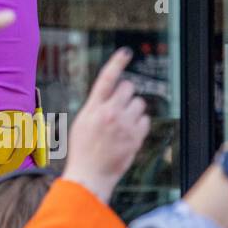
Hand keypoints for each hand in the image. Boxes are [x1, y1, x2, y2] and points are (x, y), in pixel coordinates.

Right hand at [63, 48, 149, 204]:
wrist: (90, 175)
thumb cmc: (84, 150)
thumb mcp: (82, 123)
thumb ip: (96, 106)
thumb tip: (112, 94)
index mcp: (93, 108)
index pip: (106, 79)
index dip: (117, 63)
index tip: (125, 53)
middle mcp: (109, 113)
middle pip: (128, 88)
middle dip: (126, 94)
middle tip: (121, 106)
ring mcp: (124, 125)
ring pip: (139, 103)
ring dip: (133, 110)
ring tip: (123, 124)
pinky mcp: (135, 137)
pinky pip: (145, 120)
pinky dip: (139, 125)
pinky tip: (128, 134)